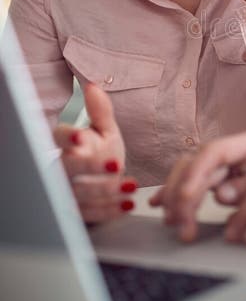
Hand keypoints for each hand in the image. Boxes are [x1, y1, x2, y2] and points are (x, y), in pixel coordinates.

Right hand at [53, 83, 135, 223]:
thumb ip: (100, 111)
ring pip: (79, 192)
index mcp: (69, 144)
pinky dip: (110, 210)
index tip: (79, 135)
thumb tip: (93, 86)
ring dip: (105, 191)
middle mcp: (63, 168)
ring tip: (130, 186)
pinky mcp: (78, 212)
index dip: (67, 137)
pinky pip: (90, 214)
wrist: (106, 183)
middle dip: (89, 167)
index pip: (59, 137)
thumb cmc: (102, 154)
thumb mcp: (105, 131)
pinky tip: (128, 204)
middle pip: (67, 167)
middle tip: (115, 165)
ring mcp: (68, 191)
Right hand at [149, 130, 245, 241]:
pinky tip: (161, 205)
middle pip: (196, 164)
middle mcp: (236, 150)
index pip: (215, 152)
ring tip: (174, 223)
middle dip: (182, 195)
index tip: (186, 199)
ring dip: (176, 198)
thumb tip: (221, 195)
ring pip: (189, 173)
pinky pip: (193, 181)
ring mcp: (227, 163)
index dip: (196, 174)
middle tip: (181, 226)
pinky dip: (176, 194)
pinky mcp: (223, 178)